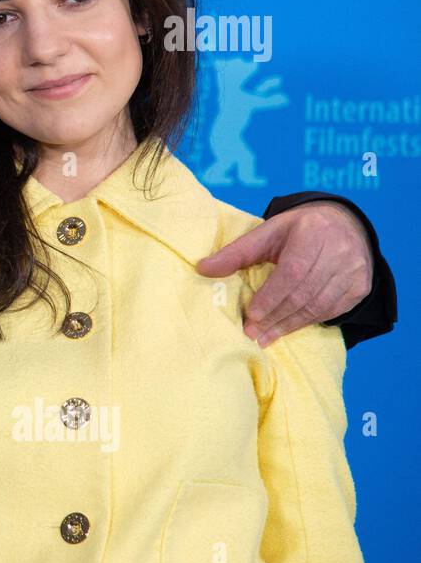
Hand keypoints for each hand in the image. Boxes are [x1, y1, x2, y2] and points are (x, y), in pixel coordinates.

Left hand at [196, 202, 372, 346]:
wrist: (342, 225)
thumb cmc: (297, 230)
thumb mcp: (266, 232)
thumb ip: (236, 252)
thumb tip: (202, 268)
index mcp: (313, 233)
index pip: (293, 272)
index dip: (272, 296)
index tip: (251, 315)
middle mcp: (340, 252)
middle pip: (305, 292)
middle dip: (276, 316)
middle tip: (252, 333)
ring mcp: (354, 271)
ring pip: (319, 305)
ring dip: (289, 325)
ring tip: (265, 337)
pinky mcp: (360, 287)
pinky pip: (332, 311)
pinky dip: (307, 322)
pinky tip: (287, 330)